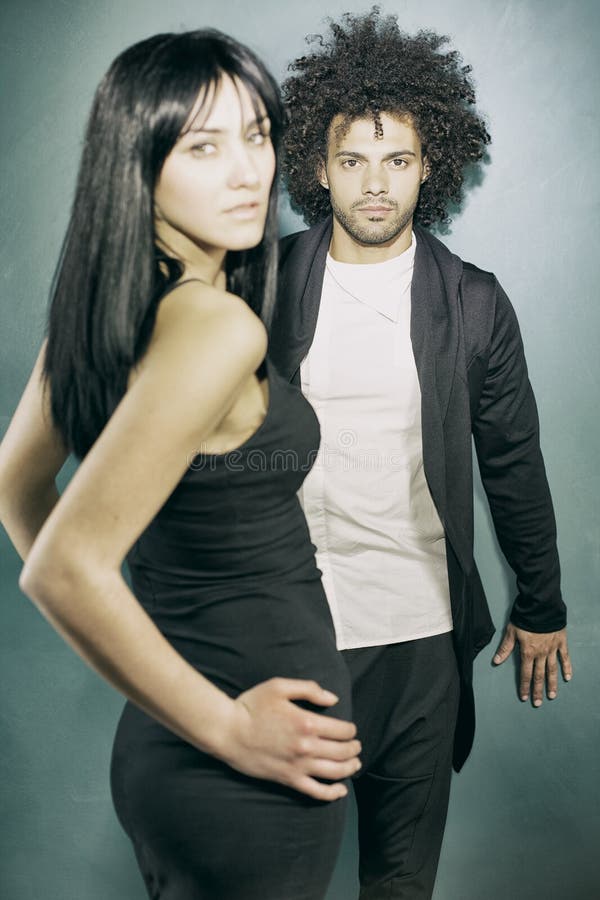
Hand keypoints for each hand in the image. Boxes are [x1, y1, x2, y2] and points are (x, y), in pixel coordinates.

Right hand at [219, 678, 360, 800]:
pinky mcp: (288, 779)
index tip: (350, 729)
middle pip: (342, 751)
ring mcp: (298, 765)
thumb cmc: (252, 705)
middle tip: (356, 746)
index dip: (350, 730)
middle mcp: (306, 747)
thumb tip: (333, 699)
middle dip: (354, 748)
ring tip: (355, 763)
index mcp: (307, 722)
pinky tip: (341, 790)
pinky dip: (332, 793)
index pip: (342, 730)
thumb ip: (309, 689)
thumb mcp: (279, 686)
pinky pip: (316, 791)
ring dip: (350, 768)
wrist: (228, 731)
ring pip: (335, 772)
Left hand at [493, 623, 571, 705]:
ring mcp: (552, 649)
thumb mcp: (511, 631)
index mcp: (528, 652)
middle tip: (537, 703)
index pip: (525, 673)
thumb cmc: (525, 617)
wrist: (541, 606)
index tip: (524, 697)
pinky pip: (564, 658)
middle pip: (539, 676)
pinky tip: (567, 677)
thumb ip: (505, 648)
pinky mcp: (561, 642)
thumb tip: (496, 661)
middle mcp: (541, 653)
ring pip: (552, 670)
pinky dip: (567, 668)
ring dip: (552, 684)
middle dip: (538, 690)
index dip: (525, 686)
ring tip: (552, 695)